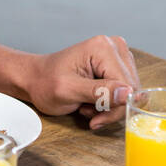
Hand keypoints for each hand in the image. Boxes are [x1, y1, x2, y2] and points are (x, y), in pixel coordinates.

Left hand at [26, 35, 140, 129]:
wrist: (34, 78)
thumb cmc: (44, 82)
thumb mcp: (68, 91)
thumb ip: (99, 92)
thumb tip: (128, 93)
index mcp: (103, 48)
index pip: (127, 86)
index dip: (114, 108)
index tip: (94, 118)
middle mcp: (114, 47)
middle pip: (131, 90)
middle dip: (110, 108)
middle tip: (87, 111)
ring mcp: (117, 55)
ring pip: (129, 93)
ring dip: (108, 107)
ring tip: (85, 105)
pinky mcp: (116, 65)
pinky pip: (124, 91)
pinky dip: (108, 102)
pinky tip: (91, 101)